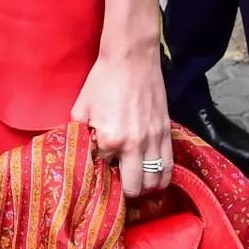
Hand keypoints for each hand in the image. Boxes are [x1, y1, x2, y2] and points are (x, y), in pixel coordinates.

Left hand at [71, 46, 171, 198]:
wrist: (132, 59)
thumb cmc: (103, 81)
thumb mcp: (80, 108)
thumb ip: (78, 135)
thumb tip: (81, 154)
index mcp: (111, 140)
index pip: (104, 172)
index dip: (99, 172)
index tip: (97, 169)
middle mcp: (136, 145)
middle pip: (134, 188)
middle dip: (124, 190)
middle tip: (116, 182)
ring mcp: (155, 140)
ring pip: (155, 182)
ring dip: (144, 186)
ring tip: (135, 181)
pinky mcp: (167, 133)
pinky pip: (169, 167)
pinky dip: (161, 176)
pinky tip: (151, 173)